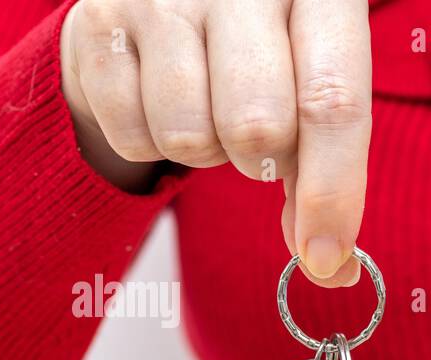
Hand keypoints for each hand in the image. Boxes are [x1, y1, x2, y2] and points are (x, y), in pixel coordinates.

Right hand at [60, 0, 369, 286]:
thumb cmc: (266, 45)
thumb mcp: (316, 80)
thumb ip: (329, 169)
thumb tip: (328, 265)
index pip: (332, 102)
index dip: (332, 192)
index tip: (325, 258)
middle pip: (257, 129)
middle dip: (263, 163)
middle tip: (261, 139)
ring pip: (190, 137)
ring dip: (206, 151)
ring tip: (209, 106)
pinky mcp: (98, 20)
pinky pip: (133, 138)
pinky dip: (152, 143)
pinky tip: (161, 97)